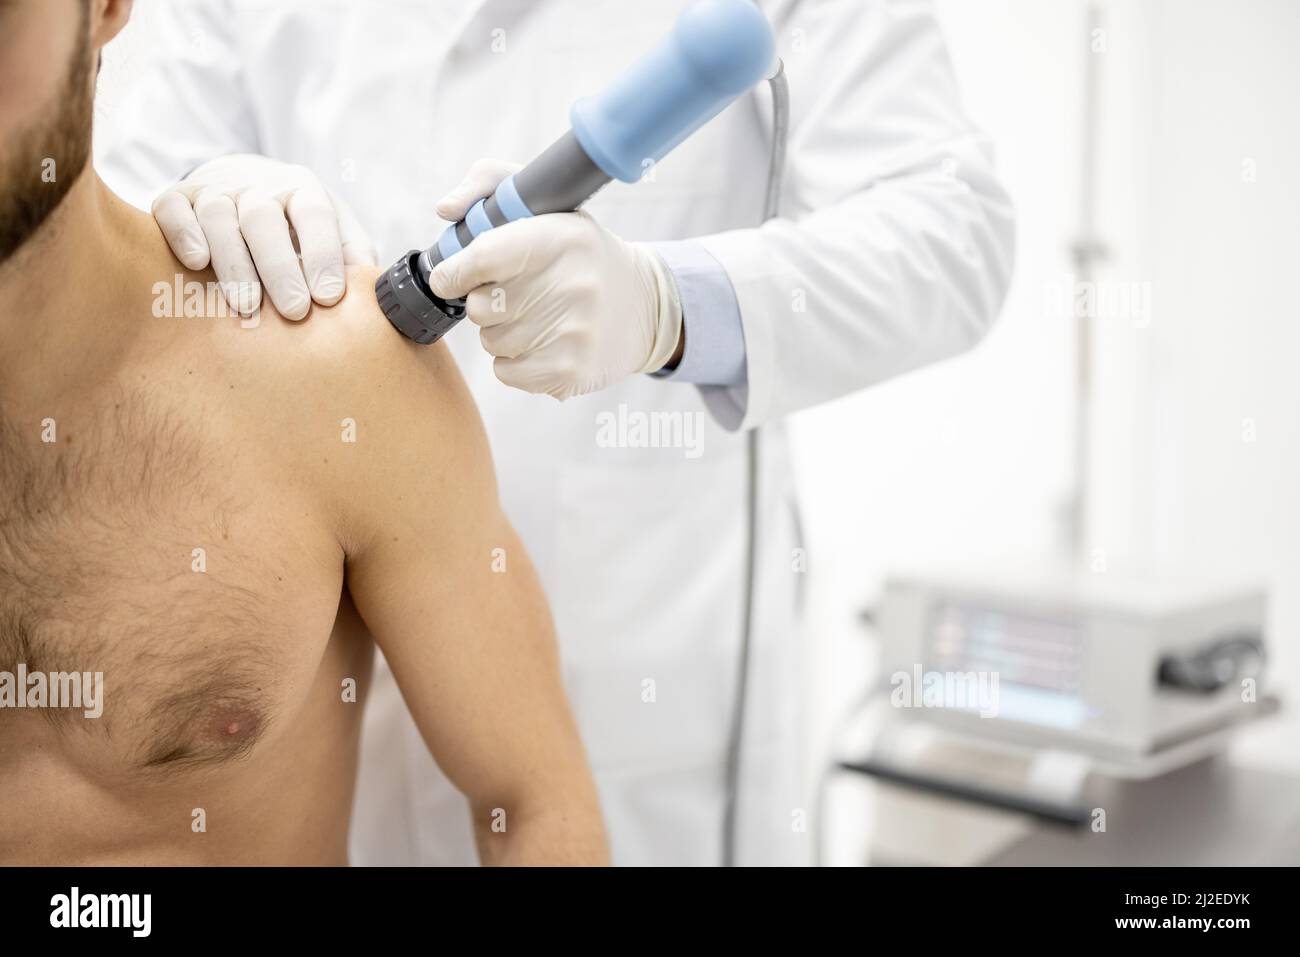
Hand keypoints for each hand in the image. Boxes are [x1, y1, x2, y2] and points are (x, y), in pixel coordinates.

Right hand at [151, 154, 377, 319]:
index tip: (329, 297)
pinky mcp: (178, 196)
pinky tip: (197, 263)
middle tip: (294, 311)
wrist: (241, 180)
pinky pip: (173, 208)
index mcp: (303, 189)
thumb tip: (375, 293)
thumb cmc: (296, 221)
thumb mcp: (334, 229)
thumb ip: (354, 255)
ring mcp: (215, 189)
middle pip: (264, 219)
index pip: (314, 214)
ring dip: (234, 262)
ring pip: (219, 216)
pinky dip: (182, 232)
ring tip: (247, 305)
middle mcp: (258, 184)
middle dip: (280, 267)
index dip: (322, 254)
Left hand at [428, 160, 682, 399]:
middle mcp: (571, 285)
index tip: (452, 276)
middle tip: (515, 293)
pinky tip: (543, 343)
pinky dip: (515, 361)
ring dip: (501, 332)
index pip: (482, 257)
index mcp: (561, 237)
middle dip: (486, 301)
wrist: (644, 305)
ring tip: (536, 317)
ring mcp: (573, 333)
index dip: (455, 271)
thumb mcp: (547, 206)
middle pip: (480, 307)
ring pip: (491, 341)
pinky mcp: (571, 372)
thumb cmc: (580, 253)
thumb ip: (489, 187)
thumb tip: (445, 210)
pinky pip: (506, 372)